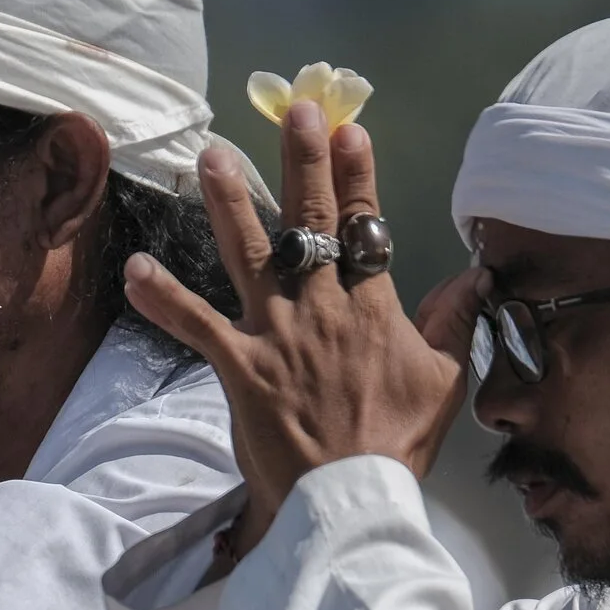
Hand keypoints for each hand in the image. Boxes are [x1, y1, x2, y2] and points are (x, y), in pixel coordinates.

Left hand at [121, 100, 483, 547]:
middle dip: (303, 163)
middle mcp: (322, 308)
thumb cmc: (394, 445)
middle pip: (312, 222)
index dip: (359, 176)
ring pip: (251, 253)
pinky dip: (162, 297)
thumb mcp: (442, 382)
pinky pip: (194, 323)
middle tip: (295, 110)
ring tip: (212, 154)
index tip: (351, 130)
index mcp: (374, 308)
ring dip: (228, 201)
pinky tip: (134, 266)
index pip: (368, 228)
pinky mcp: (238, 365)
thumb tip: (474, 275)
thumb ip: (453, 323)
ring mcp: (277, 333)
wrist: (349, 499)